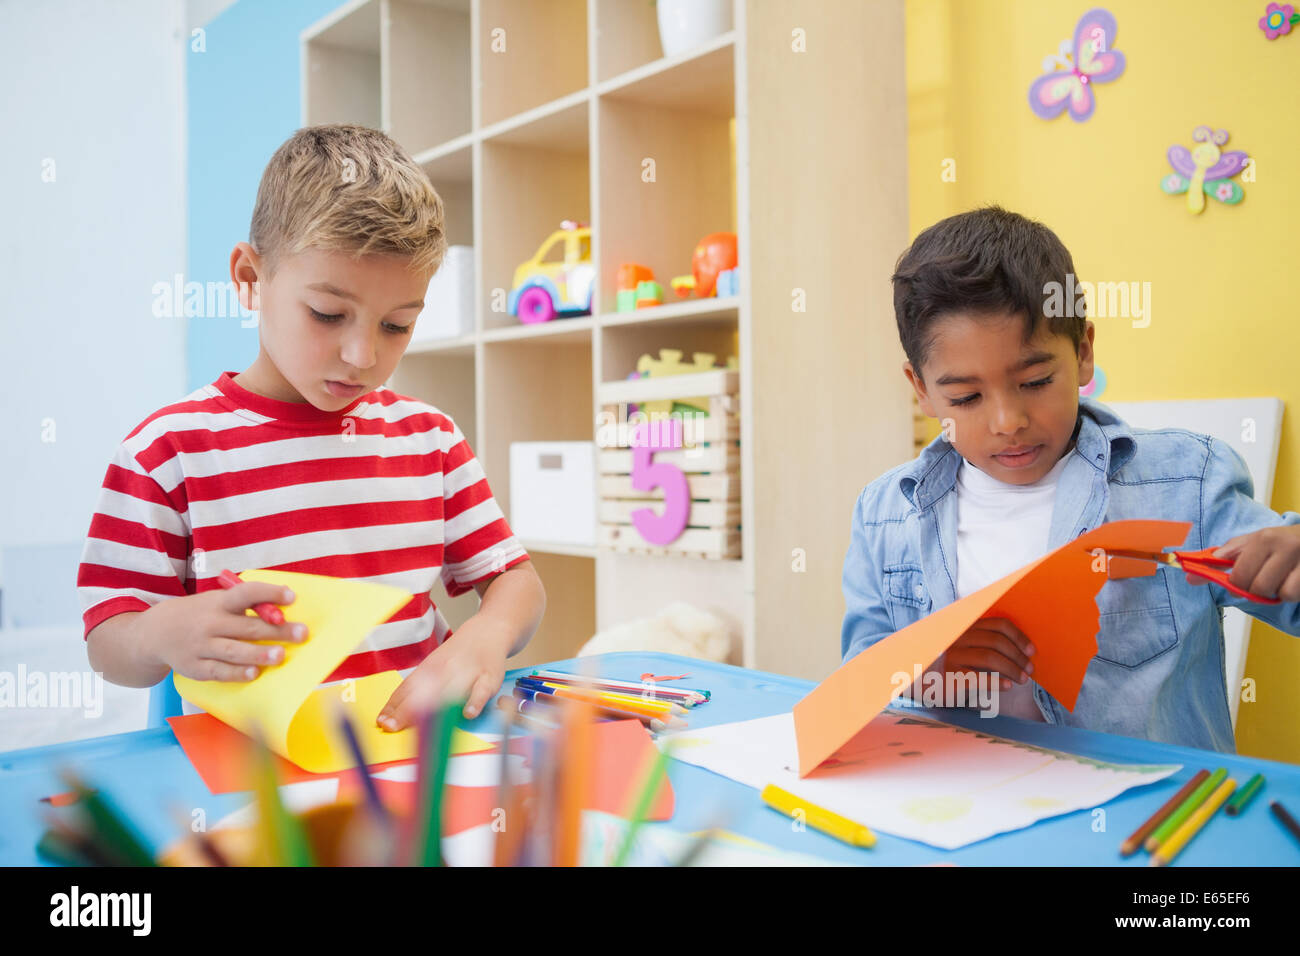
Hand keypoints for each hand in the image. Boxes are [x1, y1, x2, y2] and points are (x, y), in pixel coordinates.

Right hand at [139, 582, 305, 681]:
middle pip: (246, 626)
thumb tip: (281, 611)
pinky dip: (237, 673)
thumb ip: (245, 606)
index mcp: (218, 603)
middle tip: (301, 633)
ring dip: (258, 653)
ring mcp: (201, 647)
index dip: (269, 593)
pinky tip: (254, 672)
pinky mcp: (195, 668)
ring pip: (233, 651)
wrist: (155, 633)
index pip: (246, 593)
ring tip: (280, 655)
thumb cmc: (200, 615)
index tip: (292, 597)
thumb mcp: (217, 602)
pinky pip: (219, 671)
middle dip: (276, 630)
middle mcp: (209, 623)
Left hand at [376, 617, 508, 730]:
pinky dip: (474, 702)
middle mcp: (446, 670)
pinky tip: (468, 714)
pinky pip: (481, 692)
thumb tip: (397, 713)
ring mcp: (467, 673)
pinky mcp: (489, 678)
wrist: (488, 630)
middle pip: (424, 693)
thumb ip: (421, 688)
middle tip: (391, 726)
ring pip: (450, 693)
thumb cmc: (459, 655)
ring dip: (436, 709)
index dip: (394, 706)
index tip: (382, 722)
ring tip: (421, 726)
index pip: (408, 688)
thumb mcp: (436, 666)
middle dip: (406, 711)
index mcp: (430, 668)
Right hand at [939, 617, 1035, 691]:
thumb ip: (985, 643)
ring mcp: (951, 656)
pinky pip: (977, 677)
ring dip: (1011, 668)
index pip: (998, 624)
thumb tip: (1022, 651)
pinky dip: (996, 682)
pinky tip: (1007, 686)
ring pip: (989, 657)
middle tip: (1029, 669)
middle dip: (1018, 655)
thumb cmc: (951, 665)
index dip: (1018, 636)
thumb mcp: (965, 647)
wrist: (921, 681)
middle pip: (996, 641)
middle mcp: (958, 638)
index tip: (1031, 650)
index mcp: (966, 628)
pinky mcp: (948, 676)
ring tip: (1022, 679)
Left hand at [1194, 526, 1299, 600]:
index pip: (1239, 574)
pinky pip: (1294, 596)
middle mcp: (1285, 547)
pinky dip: (1290, 594)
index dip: (1235, 584)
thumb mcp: (1250, 543)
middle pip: (1257, 587)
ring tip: (1279, 578)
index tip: (1237, 583)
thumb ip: (1222, 558)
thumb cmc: (1279, 542)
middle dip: (1254, 590)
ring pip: (1279, 594)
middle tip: (1260, 580)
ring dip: (1276, 593)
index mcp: (1264, 538)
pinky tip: (1292, 581)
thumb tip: (1191, 577)